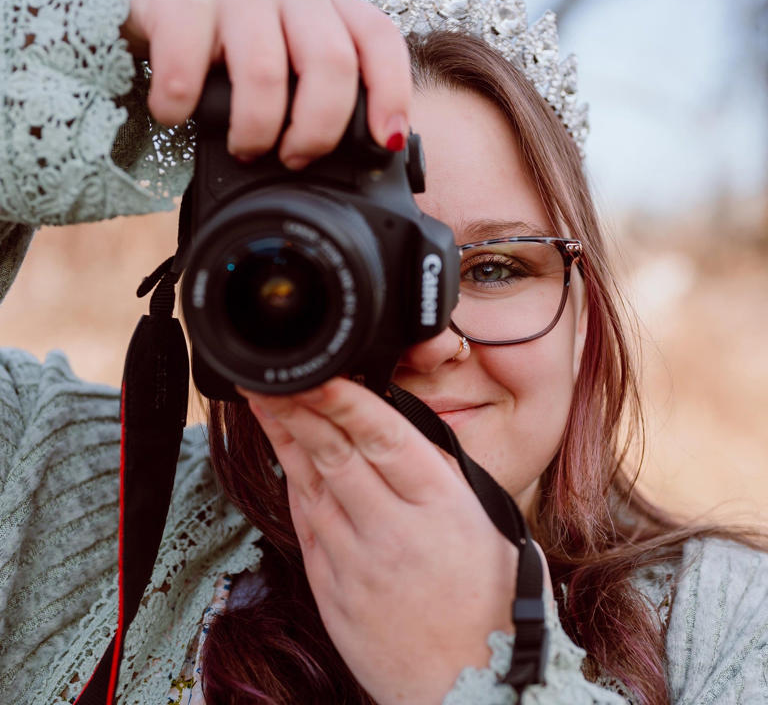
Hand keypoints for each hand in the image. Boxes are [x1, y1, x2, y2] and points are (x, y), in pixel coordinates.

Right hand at [120, 0, 410, 165]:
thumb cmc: (231, 29)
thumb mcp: (288, 52)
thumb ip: (314, 91)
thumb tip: (344, 161)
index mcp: (326, 8)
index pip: (380, 39)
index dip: (391, 93)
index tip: (384, 141)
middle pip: (331, 64)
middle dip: (317, 130)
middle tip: (293, 158)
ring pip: (265, 73)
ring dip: (255, 130)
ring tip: (242, 148)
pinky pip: (187, 63)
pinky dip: (181, 104)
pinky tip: (175, 113)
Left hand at [238, 378, 536, 704]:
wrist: (469, 688)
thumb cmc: (491, 604)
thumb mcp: (489, 526)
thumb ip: (443, 477)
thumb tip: (402, 431)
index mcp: (441, 508)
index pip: (384, 439)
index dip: (347, 402)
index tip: (321, 374)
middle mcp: (393, 532)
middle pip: (337, 457)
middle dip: (301, 410)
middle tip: (274, 377)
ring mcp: (356, 564)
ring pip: (312, 486)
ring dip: (286, 440)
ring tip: (266, 403)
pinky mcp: (332, 591)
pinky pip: (306, 527)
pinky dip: (293, 486)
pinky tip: (283, 458)